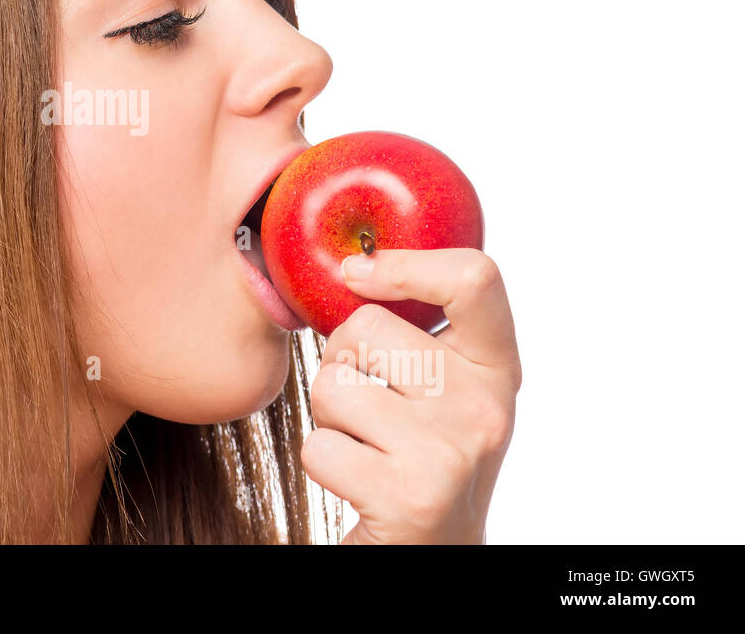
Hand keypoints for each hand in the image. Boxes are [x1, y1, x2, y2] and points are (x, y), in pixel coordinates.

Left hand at [300, 248, 521, 543]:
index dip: (405, 262)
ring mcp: (450, 451)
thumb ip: (419, 332)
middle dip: (340, 363)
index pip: (476, 279)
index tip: (357, 272)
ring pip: (331, 384)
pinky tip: (361, 483)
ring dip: (328, 417)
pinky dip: (323, 464)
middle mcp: (486, 407)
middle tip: (368, 408)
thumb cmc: (421, 458)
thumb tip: (351, 267)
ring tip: (367, 447)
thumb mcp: (443, 389)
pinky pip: (318, 444)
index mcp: (496, 369)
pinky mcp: (410, 495)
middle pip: (364, 328)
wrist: (434, 551)